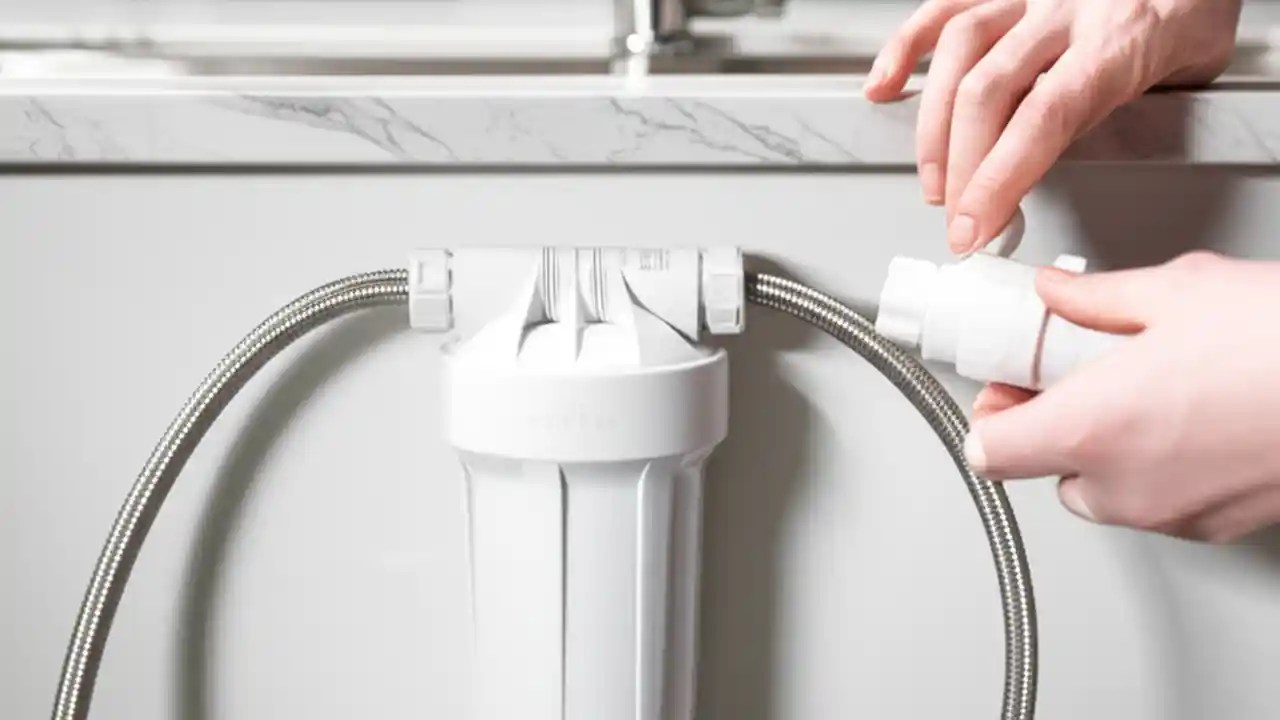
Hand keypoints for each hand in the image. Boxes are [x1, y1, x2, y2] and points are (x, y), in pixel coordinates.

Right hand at [864, 0, 1241, 253]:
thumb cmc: (1192, 6)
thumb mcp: (1188, 69)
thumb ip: (1122, 111)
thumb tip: (1063, 167)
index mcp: (1120, 36)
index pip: (1043, 117)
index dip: (998, 179)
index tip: (976, 226)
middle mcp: (1067, 6)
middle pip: (987, 94)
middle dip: (961, 171)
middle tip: (957, 220)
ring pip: (958, 55)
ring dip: (934, 129)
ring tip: (934, 180)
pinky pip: (942, 8)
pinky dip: (905, 48)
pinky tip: (887, 85)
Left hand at [964, 252, 1279, 541]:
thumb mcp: (1178, 293)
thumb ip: (1096, 299)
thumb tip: (1057, 294)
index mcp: (1093, 426)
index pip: (989, 452)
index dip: (989, 418)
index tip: (1007, 387)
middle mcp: (1124, 485)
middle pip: (1045, 472)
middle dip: (1053, 427)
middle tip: (1076, 378)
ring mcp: (1173, 513)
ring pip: (1103, 493)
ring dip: (1106, 449)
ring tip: (1144, 392)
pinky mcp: (1218, 526)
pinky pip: (1160, 503)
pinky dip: (1159, 468)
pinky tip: (1192, 417)